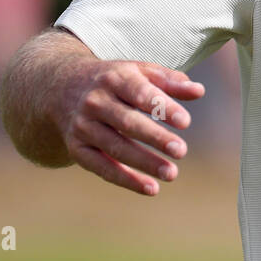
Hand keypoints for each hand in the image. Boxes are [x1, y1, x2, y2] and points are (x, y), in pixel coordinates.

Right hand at [52, 60, 205, 195]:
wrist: (61, 88)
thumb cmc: (115, 81)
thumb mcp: (140, 72)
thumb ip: (170, 81)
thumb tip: (199, 91)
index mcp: (114, 78)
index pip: (140, 94)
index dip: (162, 107)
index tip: (185, 122)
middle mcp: (95, 102)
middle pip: (127, 123)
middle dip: (155, 137)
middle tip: (181, 151)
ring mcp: (83, 126)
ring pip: (115, 148)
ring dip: (144, 163)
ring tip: (172, 173)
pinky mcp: (77, 149)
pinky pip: (102, 168)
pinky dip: (126, 180)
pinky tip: (151, 188)